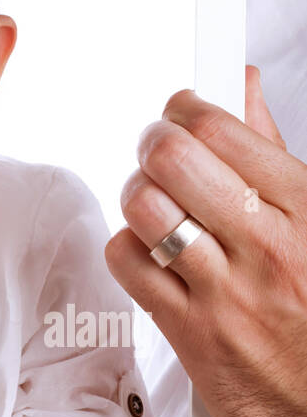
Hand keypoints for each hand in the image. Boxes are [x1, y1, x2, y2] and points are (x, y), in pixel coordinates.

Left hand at [106, 66, 306, 416]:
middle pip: (172, 158)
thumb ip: (270, 148)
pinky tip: (151, 250)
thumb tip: (240, 85)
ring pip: (144, 207)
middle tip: (160, 152)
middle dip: (155, 144)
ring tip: (155, 200)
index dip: (186, 109)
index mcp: (302, 208)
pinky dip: (127, 247)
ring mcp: (224, 291)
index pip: (219, 128)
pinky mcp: (190, 331)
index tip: (181, 114)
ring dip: (138, 194)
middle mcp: (263, 246)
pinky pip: (127, 263)